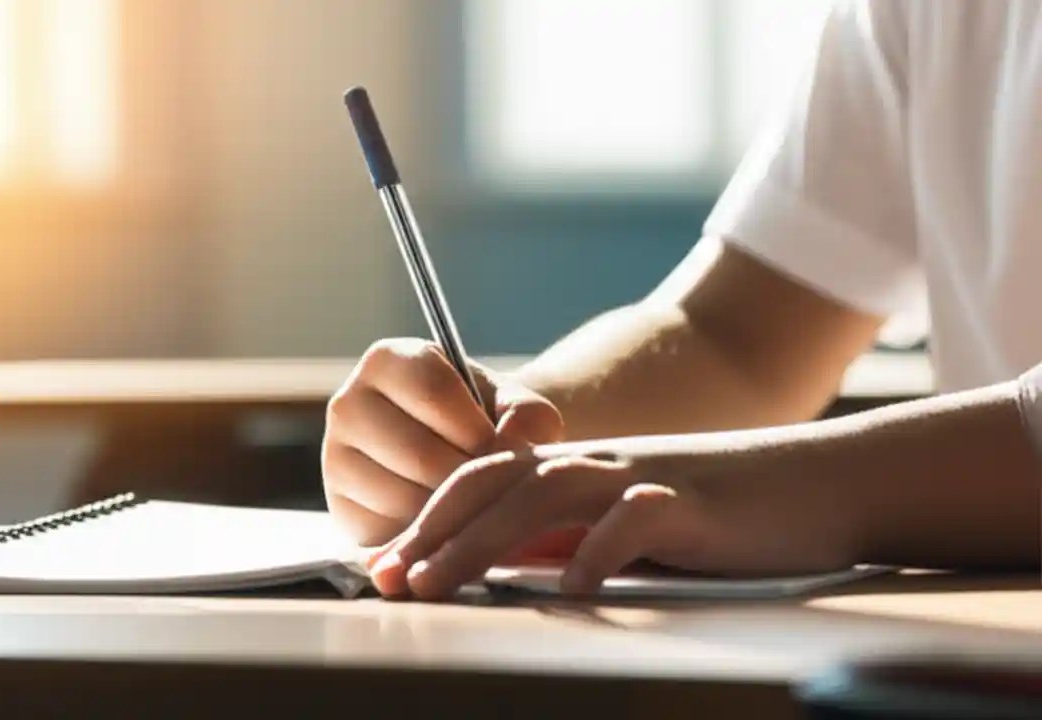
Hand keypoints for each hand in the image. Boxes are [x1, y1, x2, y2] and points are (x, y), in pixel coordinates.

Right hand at [322, 338, 563, 545]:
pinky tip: (443, 524)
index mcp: (387, 360)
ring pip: (402, 499)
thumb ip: (527, 417)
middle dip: (467, 478)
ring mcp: (335, 457)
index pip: (431, 390)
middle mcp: (349, 403)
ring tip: (471, 504)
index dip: (477, 427)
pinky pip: (387, 535)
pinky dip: (425, 539)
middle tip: (492, 487)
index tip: (500, 448)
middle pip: (417, 452)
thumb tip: (511, 449)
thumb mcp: (516, 406)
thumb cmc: (488, 422)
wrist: (463, 457)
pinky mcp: (339, 508)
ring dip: (449, 513)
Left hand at [366, 435, 862, 599]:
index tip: (386, 564)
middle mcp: (598, 465)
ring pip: (544, 498)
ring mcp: (642, 477)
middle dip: (434, 533)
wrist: (818, 483)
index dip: (429, 520)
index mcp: (578, 469)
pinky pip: (633, 522)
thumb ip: (569, 537)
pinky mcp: (691, 503)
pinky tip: (568, 589)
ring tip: (438, 585)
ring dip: (481, 542)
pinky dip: (596, 552)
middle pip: (496, 488)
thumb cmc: (720, 513)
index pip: (484, 484)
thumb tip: (504, 568)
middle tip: (388, 578)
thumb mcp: (629, 523)